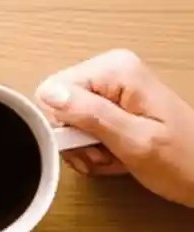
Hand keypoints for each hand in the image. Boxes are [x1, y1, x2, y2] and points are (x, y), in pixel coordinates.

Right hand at [36, 49, 193, 207]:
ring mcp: (114, 88)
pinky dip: (94, 148)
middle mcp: (113, 72)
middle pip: (59, 105)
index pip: (53, 90)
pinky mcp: (114, 105)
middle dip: (75, 139)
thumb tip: (50, 94)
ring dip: (85, 148)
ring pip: (68, 121)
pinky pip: (82, 127)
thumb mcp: (134, 141)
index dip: (64, 124)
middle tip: (104, 152)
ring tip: (113, 156)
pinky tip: (115, 154)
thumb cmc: (184, 160)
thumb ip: (91, 114)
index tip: (90, 141)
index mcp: (117, 70)